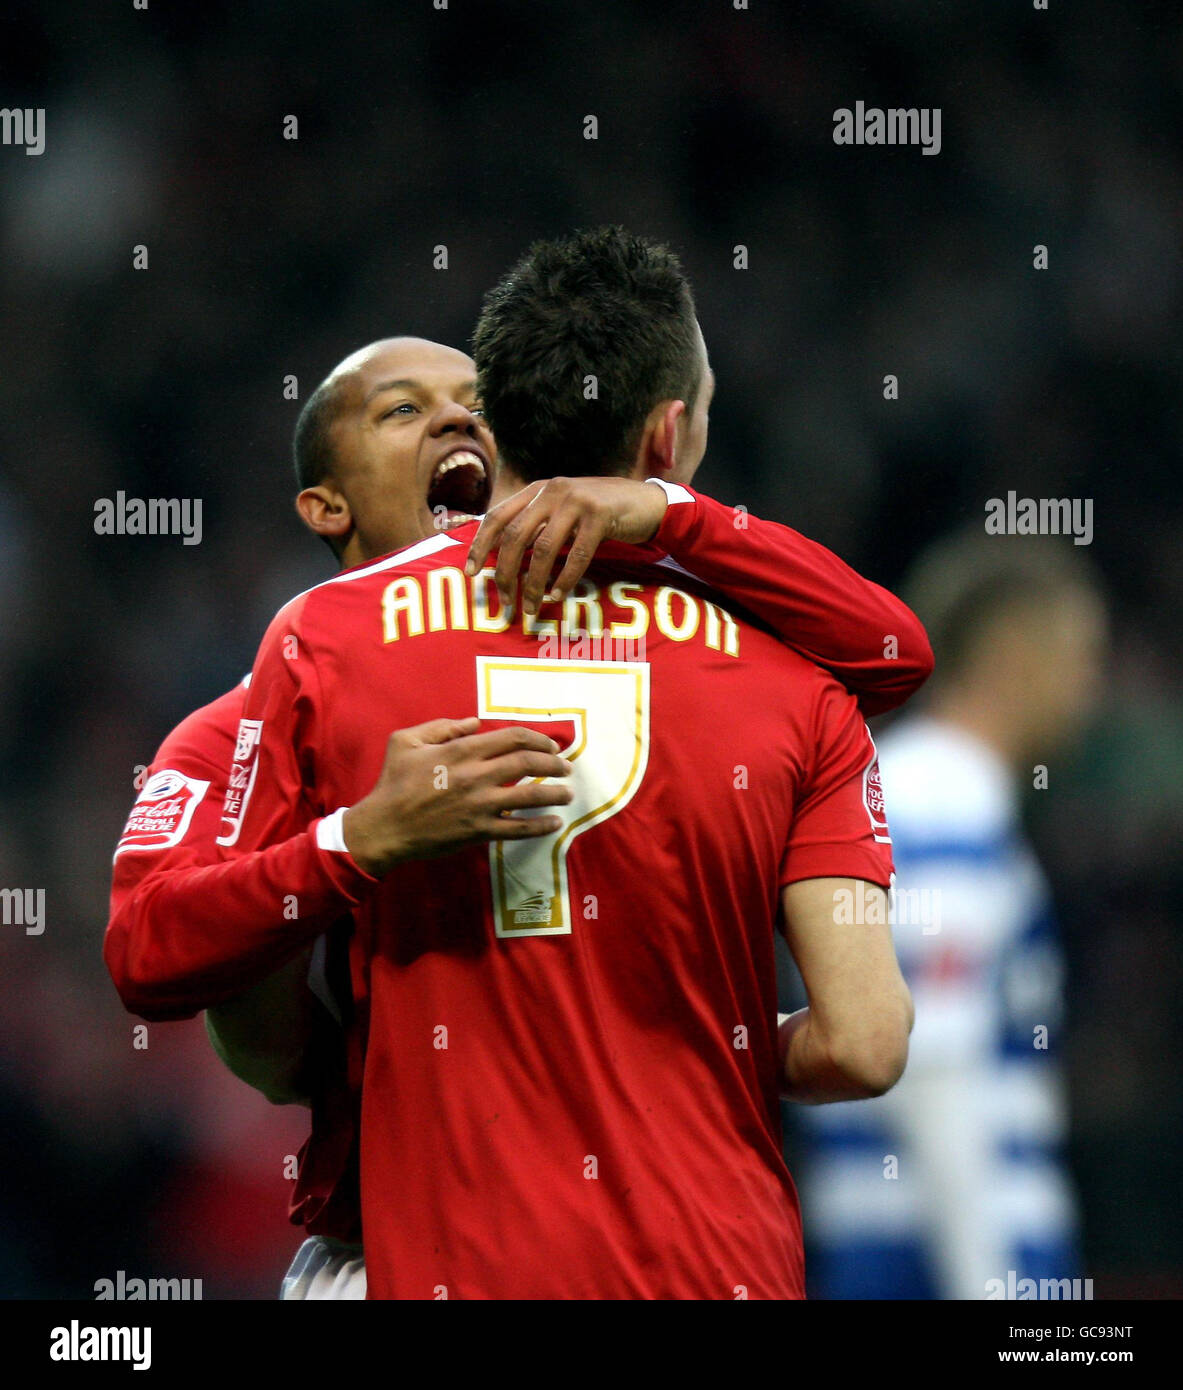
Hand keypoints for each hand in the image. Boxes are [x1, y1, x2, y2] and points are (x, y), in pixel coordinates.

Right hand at [342, 718, 573, 876]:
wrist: (385, 826)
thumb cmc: (394, 781)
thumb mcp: (407, 741)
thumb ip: (442, 727)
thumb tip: (474, 724)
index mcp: (462, 750)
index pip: (513, 738)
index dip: (539, 740)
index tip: (551, 747)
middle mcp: (477, 775)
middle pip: (528, 764)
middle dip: (554, 765)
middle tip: (566, 768)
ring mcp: (480, 805)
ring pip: (530, 797)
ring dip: (555, 794)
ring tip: (568, 794)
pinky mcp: (479, 831)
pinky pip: (517, 829)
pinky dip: (540, 826)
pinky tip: (554, 823)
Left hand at [463, 476, 668, 615]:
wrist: (646, 501)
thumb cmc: (600, 512)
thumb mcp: (563, 510)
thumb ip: (537, 523)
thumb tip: (502, 554)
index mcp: (537, 490)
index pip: (497, 516)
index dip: (480, 545)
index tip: (471, 573)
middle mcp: (552, 491)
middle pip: (515, 535)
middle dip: (506, 573)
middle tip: (506, 601)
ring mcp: (577, 501)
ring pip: (543, 548)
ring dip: (534, 583)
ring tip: (531, 607)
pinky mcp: (600, 515)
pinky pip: (576, 554)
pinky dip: (565, 579)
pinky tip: (558, 595)